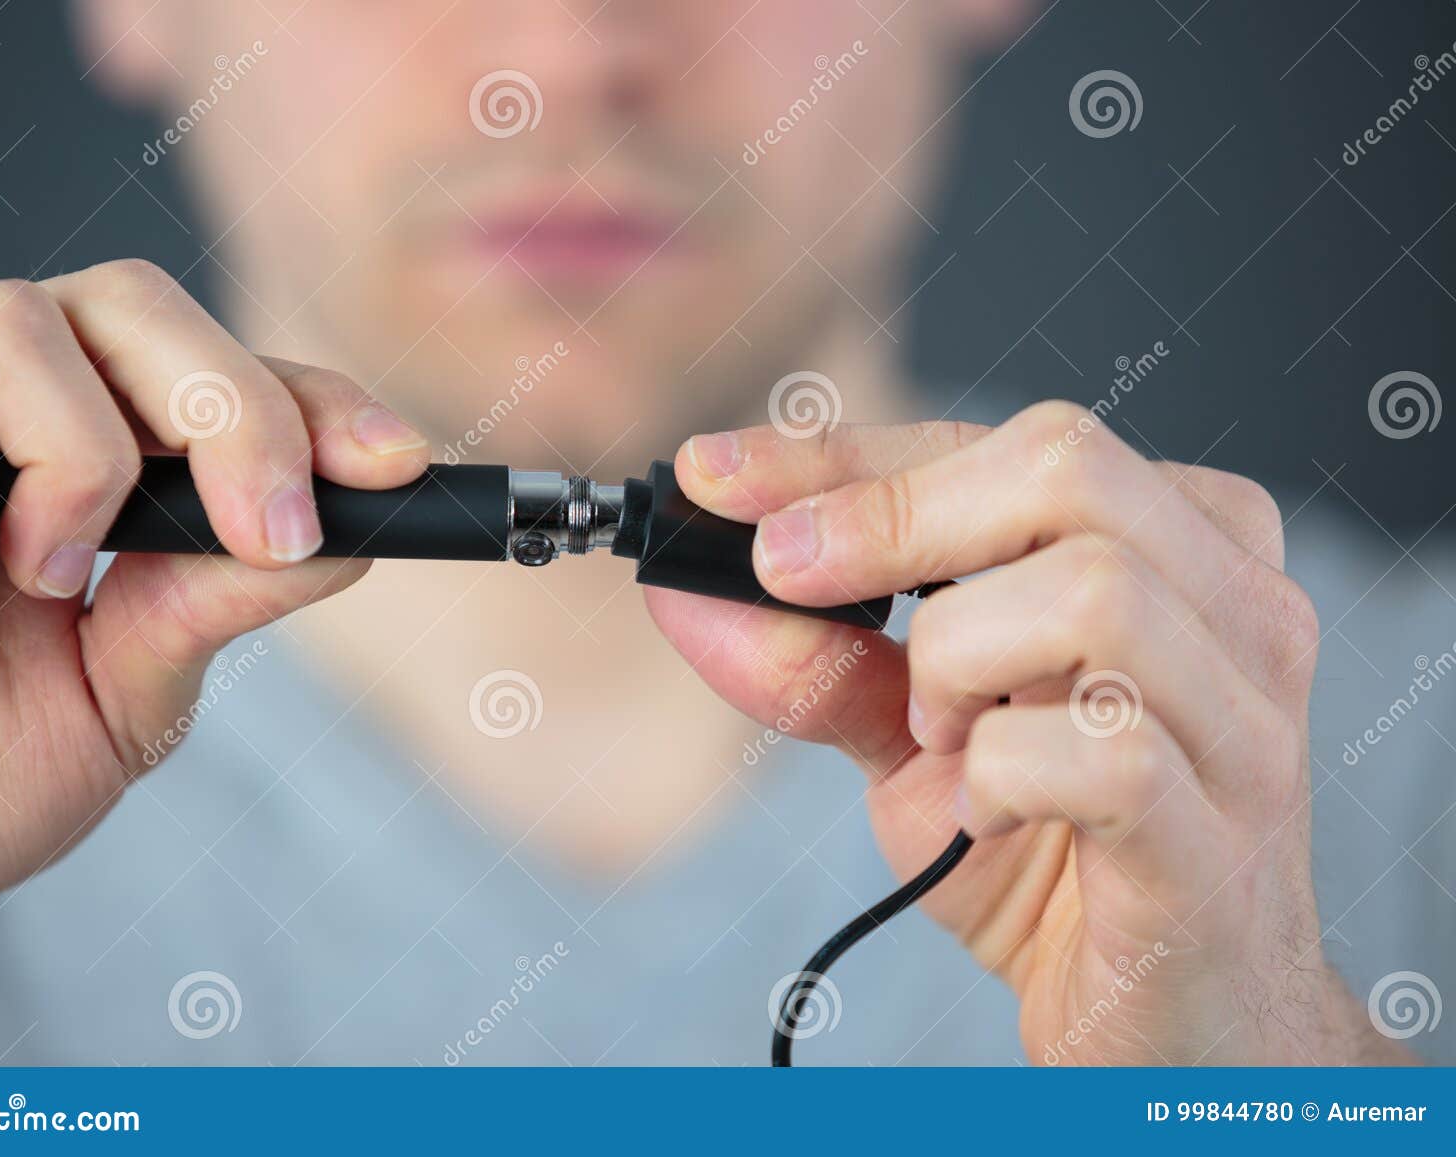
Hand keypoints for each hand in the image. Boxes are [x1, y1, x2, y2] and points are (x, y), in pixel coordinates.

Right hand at [0, 260, 427, 930]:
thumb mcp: (114, 702)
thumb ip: (201, 609)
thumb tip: (332, 541)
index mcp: (62, 450)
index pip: (209, 371)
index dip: (310, 401)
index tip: (395, 466)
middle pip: (130, 299)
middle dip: (234, 409)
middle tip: (274, 532)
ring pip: (18, 326)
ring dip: (79, 467)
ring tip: (41, 580)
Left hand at [649, 403, 1410, 1064]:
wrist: (1165, 1026)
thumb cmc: (1054, 856)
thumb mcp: (917, 740)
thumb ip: (824, 660)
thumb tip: (692, 591)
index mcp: (1185, 550)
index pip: (1016, 445)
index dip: (850, 454)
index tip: (716, 475)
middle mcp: (1241, 614)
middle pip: (1067, 469)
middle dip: (889, 516)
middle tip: (788, 577)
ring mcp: (1245, 729)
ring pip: (1092, 593)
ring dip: (954, 657)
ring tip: (937, 733)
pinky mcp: (1217, 847)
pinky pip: (1102, 752)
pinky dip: (998, 772)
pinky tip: (981, 814)